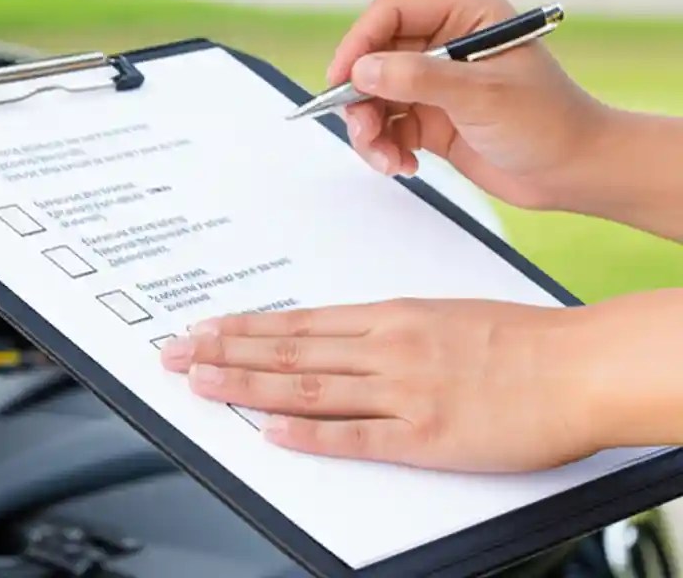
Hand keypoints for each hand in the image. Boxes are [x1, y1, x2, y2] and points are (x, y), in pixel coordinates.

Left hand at [159, 299, 603, 471]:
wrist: (578, 366)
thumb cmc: (517, 340)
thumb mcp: (439, 314)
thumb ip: (384, 328)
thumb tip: (334, 337)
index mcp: (388, 317)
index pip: (295, 323)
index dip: (241, 329)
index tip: (201, 329)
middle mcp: (384, 348)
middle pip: (286, 352)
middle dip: (222, 353)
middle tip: (173, 354)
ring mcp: (401, 392)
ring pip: (306, 388)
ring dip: (245, 387)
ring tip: (199, 384)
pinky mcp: (424, 436)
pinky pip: (354, 436)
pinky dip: (307, 436)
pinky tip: (268, 433)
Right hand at [328, 0, 612, 210]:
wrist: (575, 172)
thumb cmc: (547, 122)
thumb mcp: (481, 95)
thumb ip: (418, 78)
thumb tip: (362, 71)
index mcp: (465, 13)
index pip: (392, 12)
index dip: (360, 42)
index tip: (342, 79)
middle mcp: (446, 42)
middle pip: (374, 57)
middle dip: (361, 98)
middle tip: (363, 131)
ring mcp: (436, 81)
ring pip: (374, 96)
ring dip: (370, 130)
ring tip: (386, 159)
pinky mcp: (431, 117)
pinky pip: (388, 126)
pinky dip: (385, 147)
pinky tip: (403, 165)